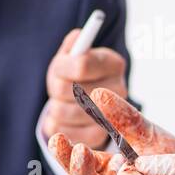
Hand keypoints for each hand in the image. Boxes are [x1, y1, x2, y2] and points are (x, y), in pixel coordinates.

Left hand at [41, 28, 128, 149]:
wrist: (78, 104)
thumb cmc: (72, 74)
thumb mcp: (71, 54)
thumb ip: (74, 44)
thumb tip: (79, 36)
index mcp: (115, 63)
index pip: (82, 65)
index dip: (63, 67)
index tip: (58, 67)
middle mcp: (120, 90)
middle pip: (70, 90)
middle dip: (57, 88)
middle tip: (59, 86)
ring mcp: (111, 117)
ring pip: (63, 111)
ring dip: (54, 106)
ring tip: (61, 102)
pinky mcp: (97, 138)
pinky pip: (62, 130)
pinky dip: (54, 122)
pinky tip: (63, 118)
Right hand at [47, 87, 174, 174]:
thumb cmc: (172, 164)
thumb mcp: (148, 135)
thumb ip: (123, 118)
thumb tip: (97, 93)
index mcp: (104, 173)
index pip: (77, 166)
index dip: (64, 155)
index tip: (57, 138)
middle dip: (81, 170)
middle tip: (83, 150)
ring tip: (119, 163)